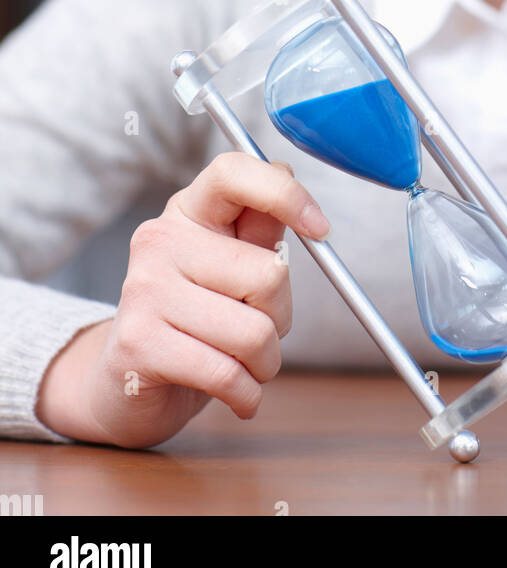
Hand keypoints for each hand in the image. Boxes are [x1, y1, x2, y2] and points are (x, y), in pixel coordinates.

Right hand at [35, 152, 329, 448]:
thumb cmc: (194, 316)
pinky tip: (238, 393)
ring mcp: (145, 290)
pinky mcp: (138, 344)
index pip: (233, 172)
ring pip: (255, 333)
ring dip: (266, 363)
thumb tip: (287, 174)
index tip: (320, 229)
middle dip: (281, 316)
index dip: (285, 193)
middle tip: (259, 329)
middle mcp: (159, 240)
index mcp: (188, 211)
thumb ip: (260, 225)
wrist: (126, 383)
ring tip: (244, 364)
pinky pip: (227, 374)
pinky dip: (247, 394)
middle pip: (268, 274)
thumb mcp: (230, 264)